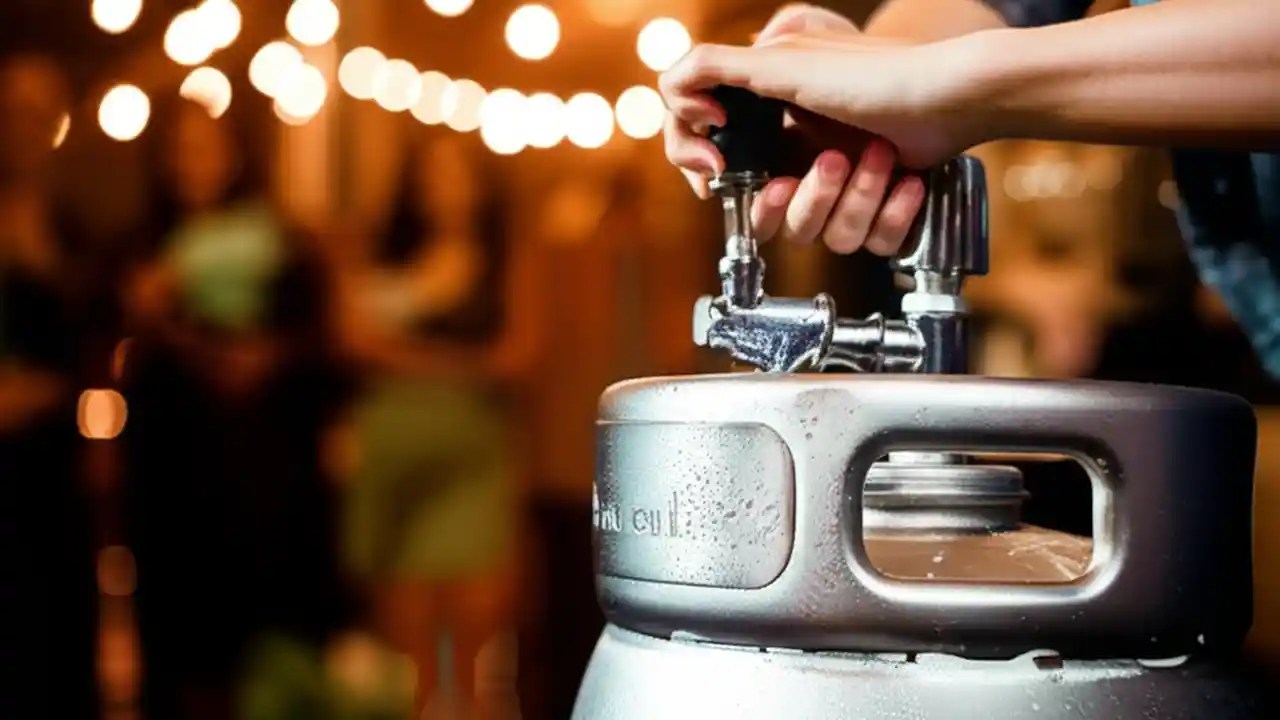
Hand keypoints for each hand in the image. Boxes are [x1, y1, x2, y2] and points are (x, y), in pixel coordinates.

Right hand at [661, 4, 984, 254]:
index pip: (714, 172)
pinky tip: (905, 182)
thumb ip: (711, 69)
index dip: (709, 175)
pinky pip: (868, 243)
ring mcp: (840, 191)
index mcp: (770, 131)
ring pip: (821, 235)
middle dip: (804, 196)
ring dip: (855, 198)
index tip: (717, 167)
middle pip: (770, 218)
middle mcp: (799, 163)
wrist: (952, 93)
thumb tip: (669, 89)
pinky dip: (891, 213)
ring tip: (878, 155)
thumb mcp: (780, 61)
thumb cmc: (873, 74)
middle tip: (830, 162)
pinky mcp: (878, 211)